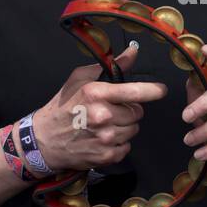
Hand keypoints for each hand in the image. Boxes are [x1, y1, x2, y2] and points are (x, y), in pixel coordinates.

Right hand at [30, 42, 166, 171]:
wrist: (44, 140)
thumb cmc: (63, 106)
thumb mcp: (80, 79)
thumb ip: (111, 66)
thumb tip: (133, 51)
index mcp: (96, 94)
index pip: (135, 92)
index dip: (152, 91)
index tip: (161, 90)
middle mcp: (103, 116)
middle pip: (137, 112)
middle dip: (128, 110)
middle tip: (110, 111)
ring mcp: (105, 138)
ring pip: (134, 129)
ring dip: (124, 127)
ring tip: (104, 125)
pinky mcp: (106, 155)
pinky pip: (127, 146)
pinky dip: (119, 143)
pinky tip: (102, 139)